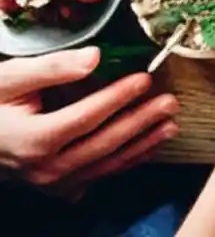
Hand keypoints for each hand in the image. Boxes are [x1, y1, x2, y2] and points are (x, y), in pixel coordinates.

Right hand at [0, 48, 177, 192]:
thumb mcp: (9, 78)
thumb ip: (51, 67)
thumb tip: (95, 56)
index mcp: (32, 140)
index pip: (85, 118)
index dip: (116, 98)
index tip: (144, 79)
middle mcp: (45, 168)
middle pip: (103, 144)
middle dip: (141, 122)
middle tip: (170, 102)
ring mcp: (52, 183)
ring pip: (106, 165)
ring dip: (142, 146)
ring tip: (170, 126)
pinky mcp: (58, 187)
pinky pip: (100, 175)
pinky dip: (127, 161)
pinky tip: (149, 146)